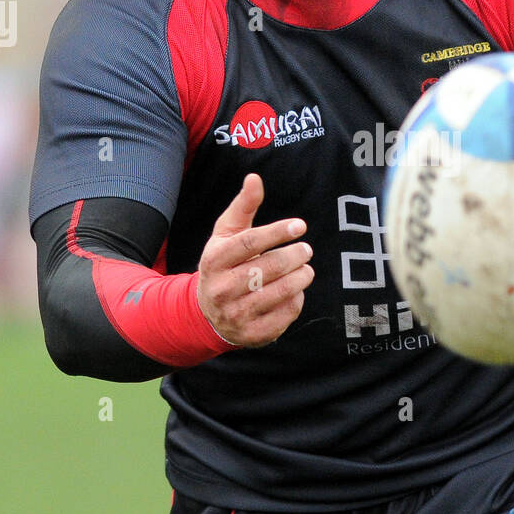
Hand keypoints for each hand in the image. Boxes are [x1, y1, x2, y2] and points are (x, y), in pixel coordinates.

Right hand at [197, 172, 313, 346]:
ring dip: (301, 277)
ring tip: (306, 269)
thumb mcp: (226, 235)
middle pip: (268, 268)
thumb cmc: (223, 264)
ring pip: (280, 292)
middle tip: (306, 249)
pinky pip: (285, 315)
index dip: (278, 232)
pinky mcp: (252, 334)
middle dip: (294, 256)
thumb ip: (243, 206)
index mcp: (214, 260)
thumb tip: (254, 178)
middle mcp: (221, 289)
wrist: (207, 313)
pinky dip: (296, 301)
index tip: (300, 226)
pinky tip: (296, 291)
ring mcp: (236, 314)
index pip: (250, 243)